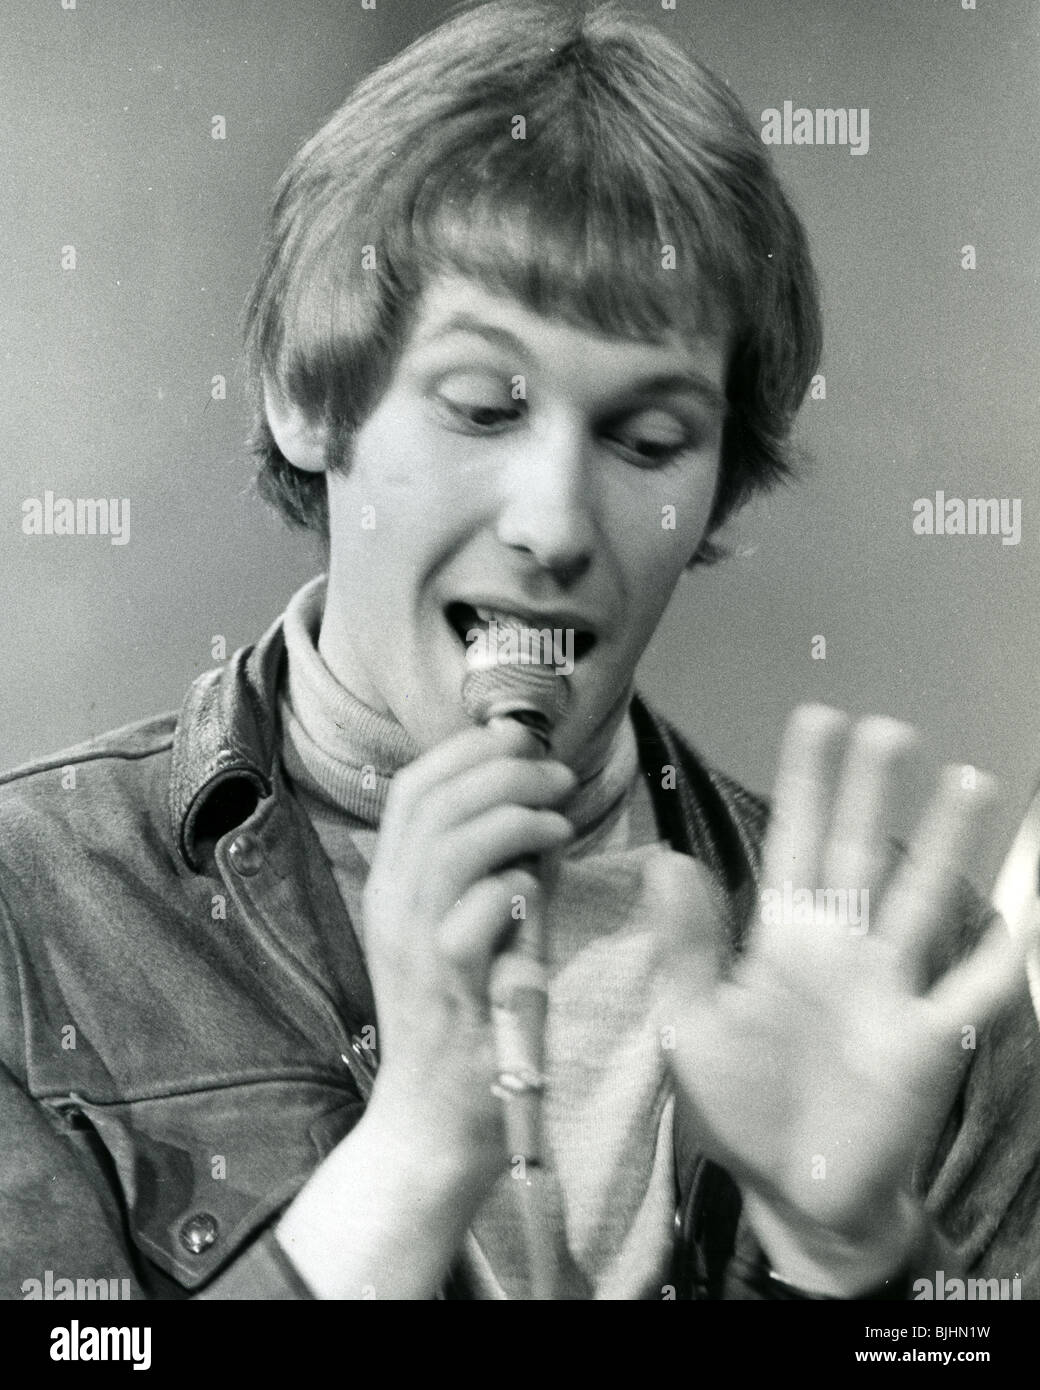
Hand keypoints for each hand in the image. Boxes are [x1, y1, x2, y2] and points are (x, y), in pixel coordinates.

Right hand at [361, 719, 575, 1185]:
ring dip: (515, 817)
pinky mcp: (447, 986)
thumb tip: (544, 822)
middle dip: (503, 770)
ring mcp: (413, 944)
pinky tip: (543, 888)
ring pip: (452, 844)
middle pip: (433, 801)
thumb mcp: (474, 935)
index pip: (414, 788)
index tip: (522, 739)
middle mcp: (391, 905)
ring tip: (561, 821)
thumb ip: (500, 877)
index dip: (469, 750)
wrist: (432, 1123)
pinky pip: (476, 911)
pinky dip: (515, 886)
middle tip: (557, 774)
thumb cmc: (464, 1026)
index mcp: (393, 886)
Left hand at [649, 705, 1030, 1289]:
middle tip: (891, 728)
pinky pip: (971, 993)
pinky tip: (1016, 914)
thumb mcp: (691, 1026)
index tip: (819, 719)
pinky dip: (996, 958)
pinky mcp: (925, 1044)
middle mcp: (843, 949)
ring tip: (967, 780)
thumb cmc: (741, 1103)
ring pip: (922, 903)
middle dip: (876, 793)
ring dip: (945, 847)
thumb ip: (684, 946)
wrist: (792, 1191)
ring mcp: (890, 992)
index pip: (797, 842)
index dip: (808, 783)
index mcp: (784, 938)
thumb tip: (665, 858)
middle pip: (863, 855)